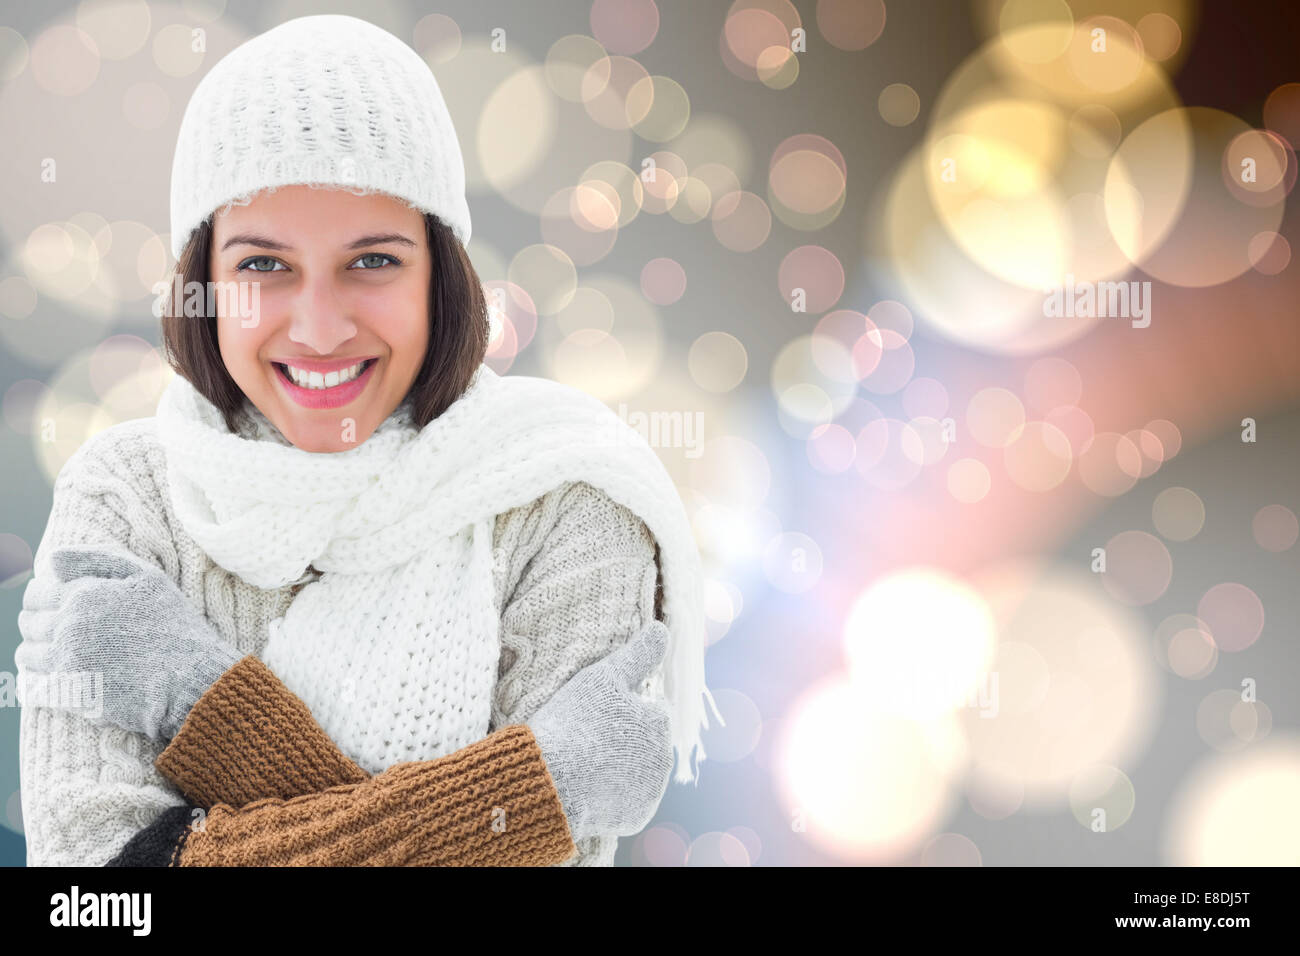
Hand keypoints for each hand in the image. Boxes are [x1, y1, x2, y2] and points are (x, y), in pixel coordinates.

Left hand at [14, 547, 242, 741]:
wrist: (189, 678)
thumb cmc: (174, 625)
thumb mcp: (146, 578)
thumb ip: (97, 560)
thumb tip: (52, 559)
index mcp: (83, 595)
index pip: (36, 594)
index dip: (41, 599)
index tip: (53, 606)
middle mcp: (69, 626)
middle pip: (28, 624)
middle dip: (37, 625)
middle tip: (59, 631)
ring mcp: (67, 661)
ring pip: (28, 656)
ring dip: (37, 654)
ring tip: (62, 655)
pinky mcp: (71, 693)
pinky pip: (36, 688)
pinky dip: (40, 684)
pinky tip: (59, 681)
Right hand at [525, 619, 673, 841]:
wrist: (551, 782)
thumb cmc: (574, 723)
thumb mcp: (604, 677)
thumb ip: (638, 654)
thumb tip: (662, 628)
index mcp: (660, 723)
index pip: (649, 712)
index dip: (621, 710)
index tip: (596, 715)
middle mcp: (664, 759)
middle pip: (644, 743)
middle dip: (624, 740)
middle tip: (586, 738)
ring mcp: (651, 792)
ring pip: (637, 772)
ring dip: (619, 767)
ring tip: (583, 762)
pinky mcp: (637, 818)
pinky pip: (625, 800)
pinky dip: (611, 795)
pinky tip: (586, 786)